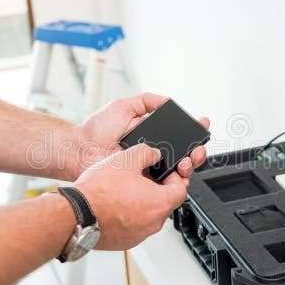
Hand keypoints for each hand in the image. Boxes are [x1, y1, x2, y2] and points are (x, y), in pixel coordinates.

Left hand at [70, 92, 209, 181]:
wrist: (81, 149)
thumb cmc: (96, 130)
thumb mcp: (123, 105)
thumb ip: (147, 100)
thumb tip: (168, 101)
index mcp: (150, 133)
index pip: (178, 133)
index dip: (192, 130)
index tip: (202, 123)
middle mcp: (152, 151)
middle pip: (184, 153)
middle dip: (196, 151)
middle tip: (197, 149)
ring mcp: (148, 167)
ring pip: (178, 170)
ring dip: (189, 164)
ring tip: (187, 160)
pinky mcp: (142, 181)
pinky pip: (163, 183)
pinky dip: (174, 179)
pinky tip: (176, 171)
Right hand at [75, 144, 187, 249]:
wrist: (76, 215)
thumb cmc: (98, 192)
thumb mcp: (126, 159)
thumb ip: (147, 153)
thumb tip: (153, 155)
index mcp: (160, 203)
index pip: (181, 189)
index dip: (174, 177)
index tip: (164, 172)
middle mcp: (153, 223)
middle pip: (165, 203)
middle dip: (156, 189)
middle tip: (140, 178)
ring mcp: (139, 235)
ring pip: (148, 215)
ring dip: (141, 202)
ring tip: (123, 190)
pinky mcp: (125, 242)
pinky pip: (134, 226)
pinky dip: (128, 215)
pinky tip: (113, 204)